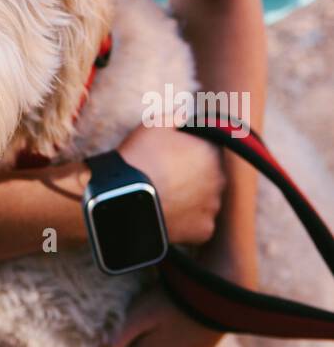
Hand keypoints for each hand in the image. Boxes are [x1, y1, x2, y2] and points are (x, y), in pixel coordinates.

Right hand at [119, 122, 224, 244]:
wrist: (126, 198)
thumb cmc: (140, 157)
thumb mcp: (155, 124)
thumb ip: (178, 117)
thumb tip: (188, 117)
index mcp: (211, 152)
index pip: (211, 149)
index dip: (192, 151)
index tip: (176, 156)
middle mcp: (220, 180)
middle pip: (211, 176)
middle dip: (195, 175)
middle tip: (168, 177)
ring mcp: (213, 207)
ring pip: (206, 200)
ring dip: (192, 198)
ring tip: (166, 197)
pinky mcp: (204, 230)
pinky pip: (198, 223)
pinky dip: (186, 220)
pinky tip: (168, 213)